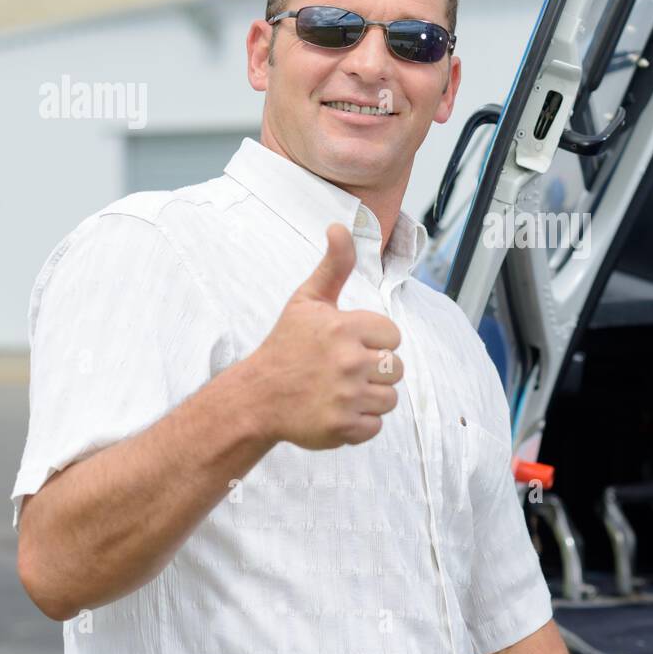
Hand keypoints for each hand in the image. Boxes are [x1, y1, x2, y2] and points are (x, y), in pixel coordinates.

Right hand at [244, 223, 402, 449]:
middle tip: (343, 370)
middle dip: (374, 370)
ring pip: (390, 398)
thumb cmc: (286, 345)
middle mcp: (349, 361)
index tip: (349, 344)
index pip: (393, 336)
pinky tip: (337, 410)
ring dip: (370, 397)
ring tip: (341, 390)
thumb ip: (333, 265)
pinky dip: (360, 423)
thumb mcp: (307, 300)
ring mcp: (347, 396)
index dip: (375, 341)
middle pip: (396, 368)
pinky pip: (375, 426)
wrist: (255, 397)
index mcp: (345, 328)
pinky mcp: (343, 427)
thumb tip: (341, 226)